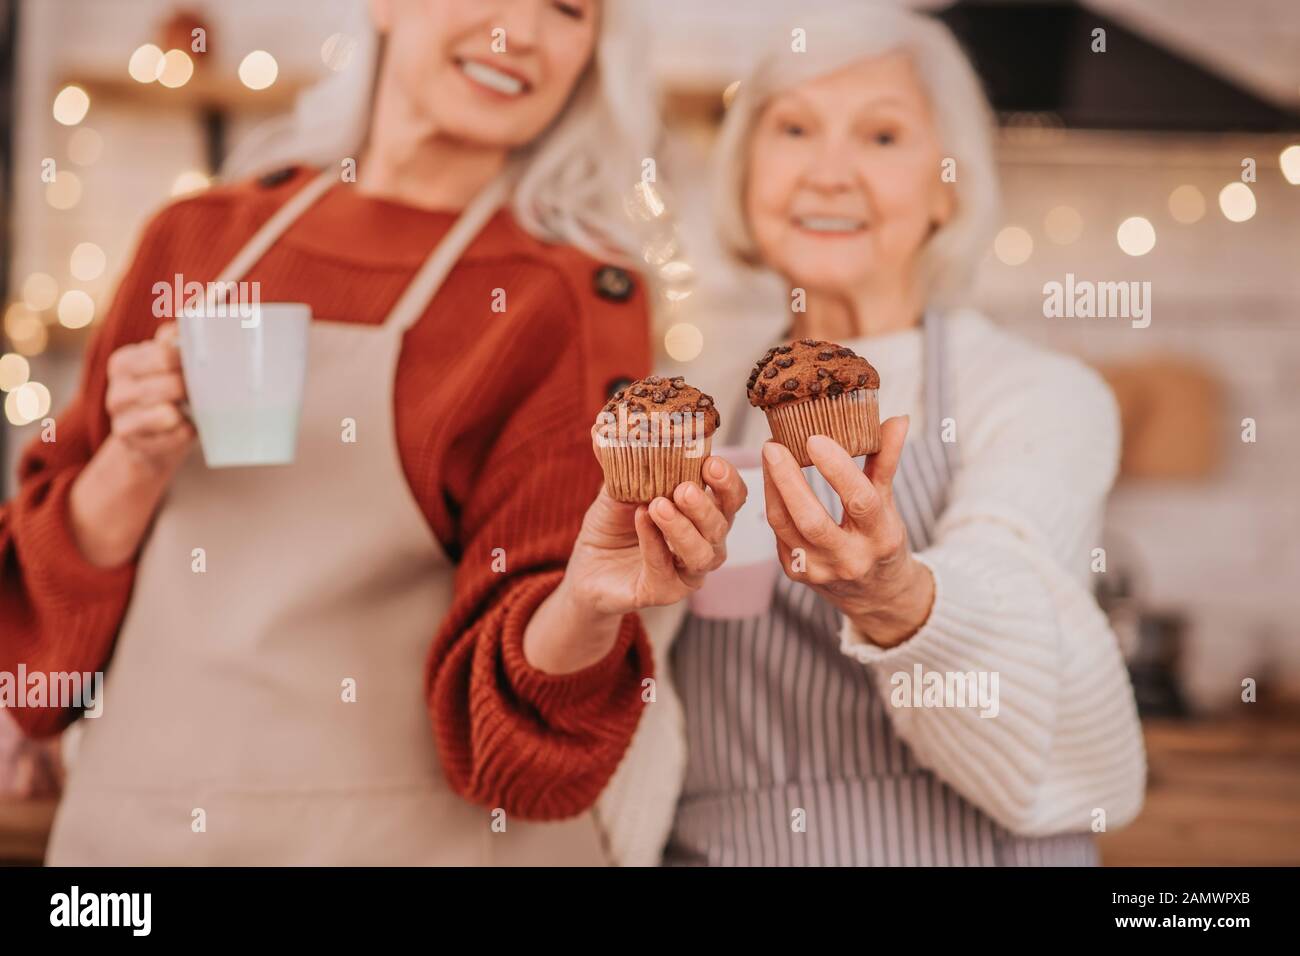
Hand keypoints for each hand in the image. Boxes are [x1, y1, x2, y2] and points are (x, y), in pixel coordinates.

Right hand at [69, 323, 196, 567]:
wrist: (146, 465)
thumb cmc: (175, 417)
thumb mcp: (184, 387)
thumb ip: (191, 360)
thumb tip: (217, 331)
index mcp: (133, 365)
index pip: (150, 347)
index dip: (171, 346)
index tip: (191, 350)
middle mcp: (123, 389)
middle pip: (144, 370)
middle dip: (173, 374)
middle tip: (196, 380)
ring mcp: (123, 417)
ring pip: (140, 400)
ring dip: (168, 401)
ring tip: (188, 406)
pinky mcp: (133, 446)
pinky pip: (148, 435)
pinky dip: (169, 431)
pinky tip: (184, 430)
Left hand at [564, 453, 747, 618]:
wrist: (587, 567)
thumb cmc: (613, 525)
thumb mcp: (617, 486)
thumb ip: (620, 460)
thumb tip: (603, 427)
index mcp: (704, 512)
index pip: (731, 497)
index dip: (728, 481)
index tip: (711, 462)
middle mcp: (706, 542)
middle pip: (722, 524)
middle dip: (706, 505)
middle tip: (685, 488)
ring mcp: (688, 571)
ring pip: (701, 553)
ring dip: (683, 528)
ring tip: (659, 505)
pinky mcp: (665, 592)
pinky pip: (665, 569)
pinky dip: (653, 543)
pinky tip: (641, 521)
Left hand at [762, 416, 934, 647]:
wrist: (875, 594)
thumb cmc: (880, 539)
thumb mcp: (888, 503)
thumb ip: (887, 461)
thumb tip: (898, 420)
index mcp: (881, 537)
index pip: (860, 501)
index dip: (837, 469)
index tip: (815, 439)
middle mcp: (850, 559)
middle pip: (812, 519)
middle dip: (789, 480)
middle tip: (773, 445)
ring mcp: (821, 570)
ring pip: (786, 526)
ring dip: (772, 487)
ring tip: (769, 454)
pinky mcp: (798, 573)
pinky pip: (778, 534)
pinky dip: (772, 502)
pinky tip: (770, 477)